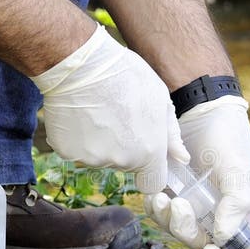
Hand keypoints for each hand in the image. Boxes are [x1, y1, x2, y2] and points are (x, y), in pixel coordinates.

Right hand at [31, 25, 187, 192]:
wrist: (81, 65)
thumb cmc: (125, 75)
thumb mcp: (159, 98)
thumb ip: (171, 134)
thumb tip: (182, 158)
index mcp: (149, 152)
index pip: (152, 182)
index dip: (149, 170)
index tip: (145, 157)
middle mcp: (121, 161)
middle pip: (125, 165)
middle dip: (125, 146)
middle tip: (118, 115)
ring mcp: (92, 159)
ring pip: (100, 156)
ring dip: (101, 141)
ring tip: (98, 110)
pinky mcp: (67, 153)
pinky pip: (77, 150)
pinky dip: (78, 137)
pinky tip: (80, 114)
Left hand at [145, 96, 249, 248]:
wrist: (203, 110)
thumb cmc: (230, 139)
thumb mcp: (241, 170)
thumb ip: (237, 204)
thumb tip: (224, 239)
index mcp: (241, 216)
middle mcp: (217, 216)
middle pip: (199, 242)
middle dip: (185, 230)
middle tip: (178, 204)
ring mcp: (193, 206)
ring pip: (176, 230)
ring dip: (167, 219)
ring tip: (162, 197)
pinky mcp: (173, 194)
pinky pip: (161, 213)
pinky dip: (156, 208)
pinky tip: (155, 193)